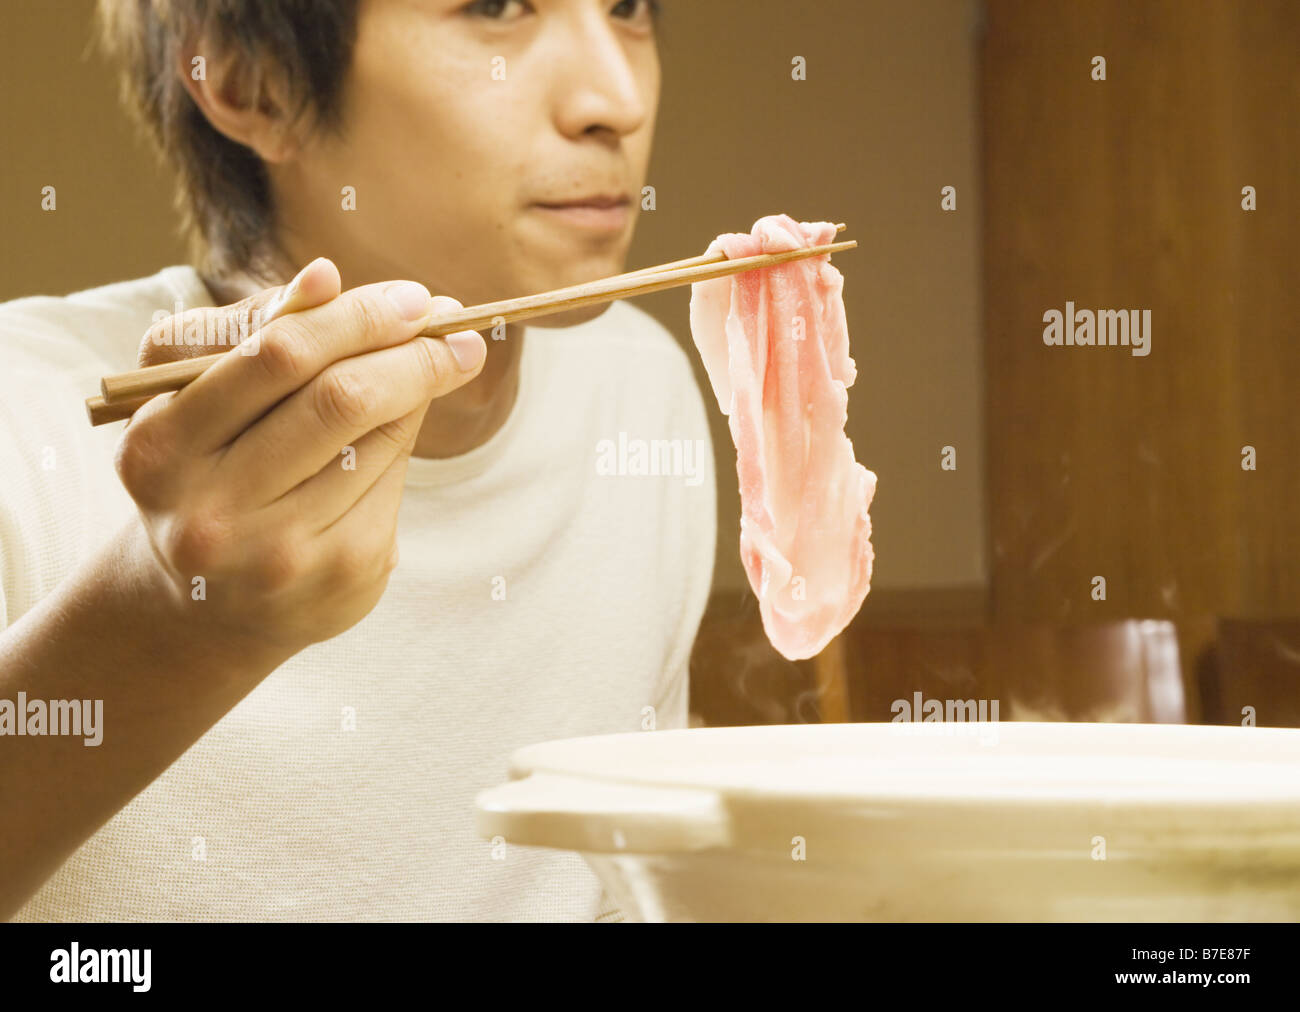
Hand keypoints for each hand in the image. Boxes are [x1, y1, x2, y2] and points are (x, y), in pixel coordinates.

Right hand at [114, 257, 485, 659]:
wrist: (210, 606)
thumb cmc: (209, 474)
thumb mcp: (201, 402)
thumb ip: (256, 335)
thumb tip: (325, 275)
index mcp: (160, 446)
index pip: (276, 354)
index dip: (358, 316)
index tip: (414, 298)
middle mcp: (211, 508)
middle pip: (339, 398)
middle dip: (411, 350)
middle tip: (455, 323)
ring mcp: (278, 552)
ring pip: (377, 440)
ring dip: (421, 390)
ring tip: (448, 361)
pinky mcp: (338, 578)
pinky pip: (393, 485)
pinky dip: (401, 446)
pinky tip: (396, 434)